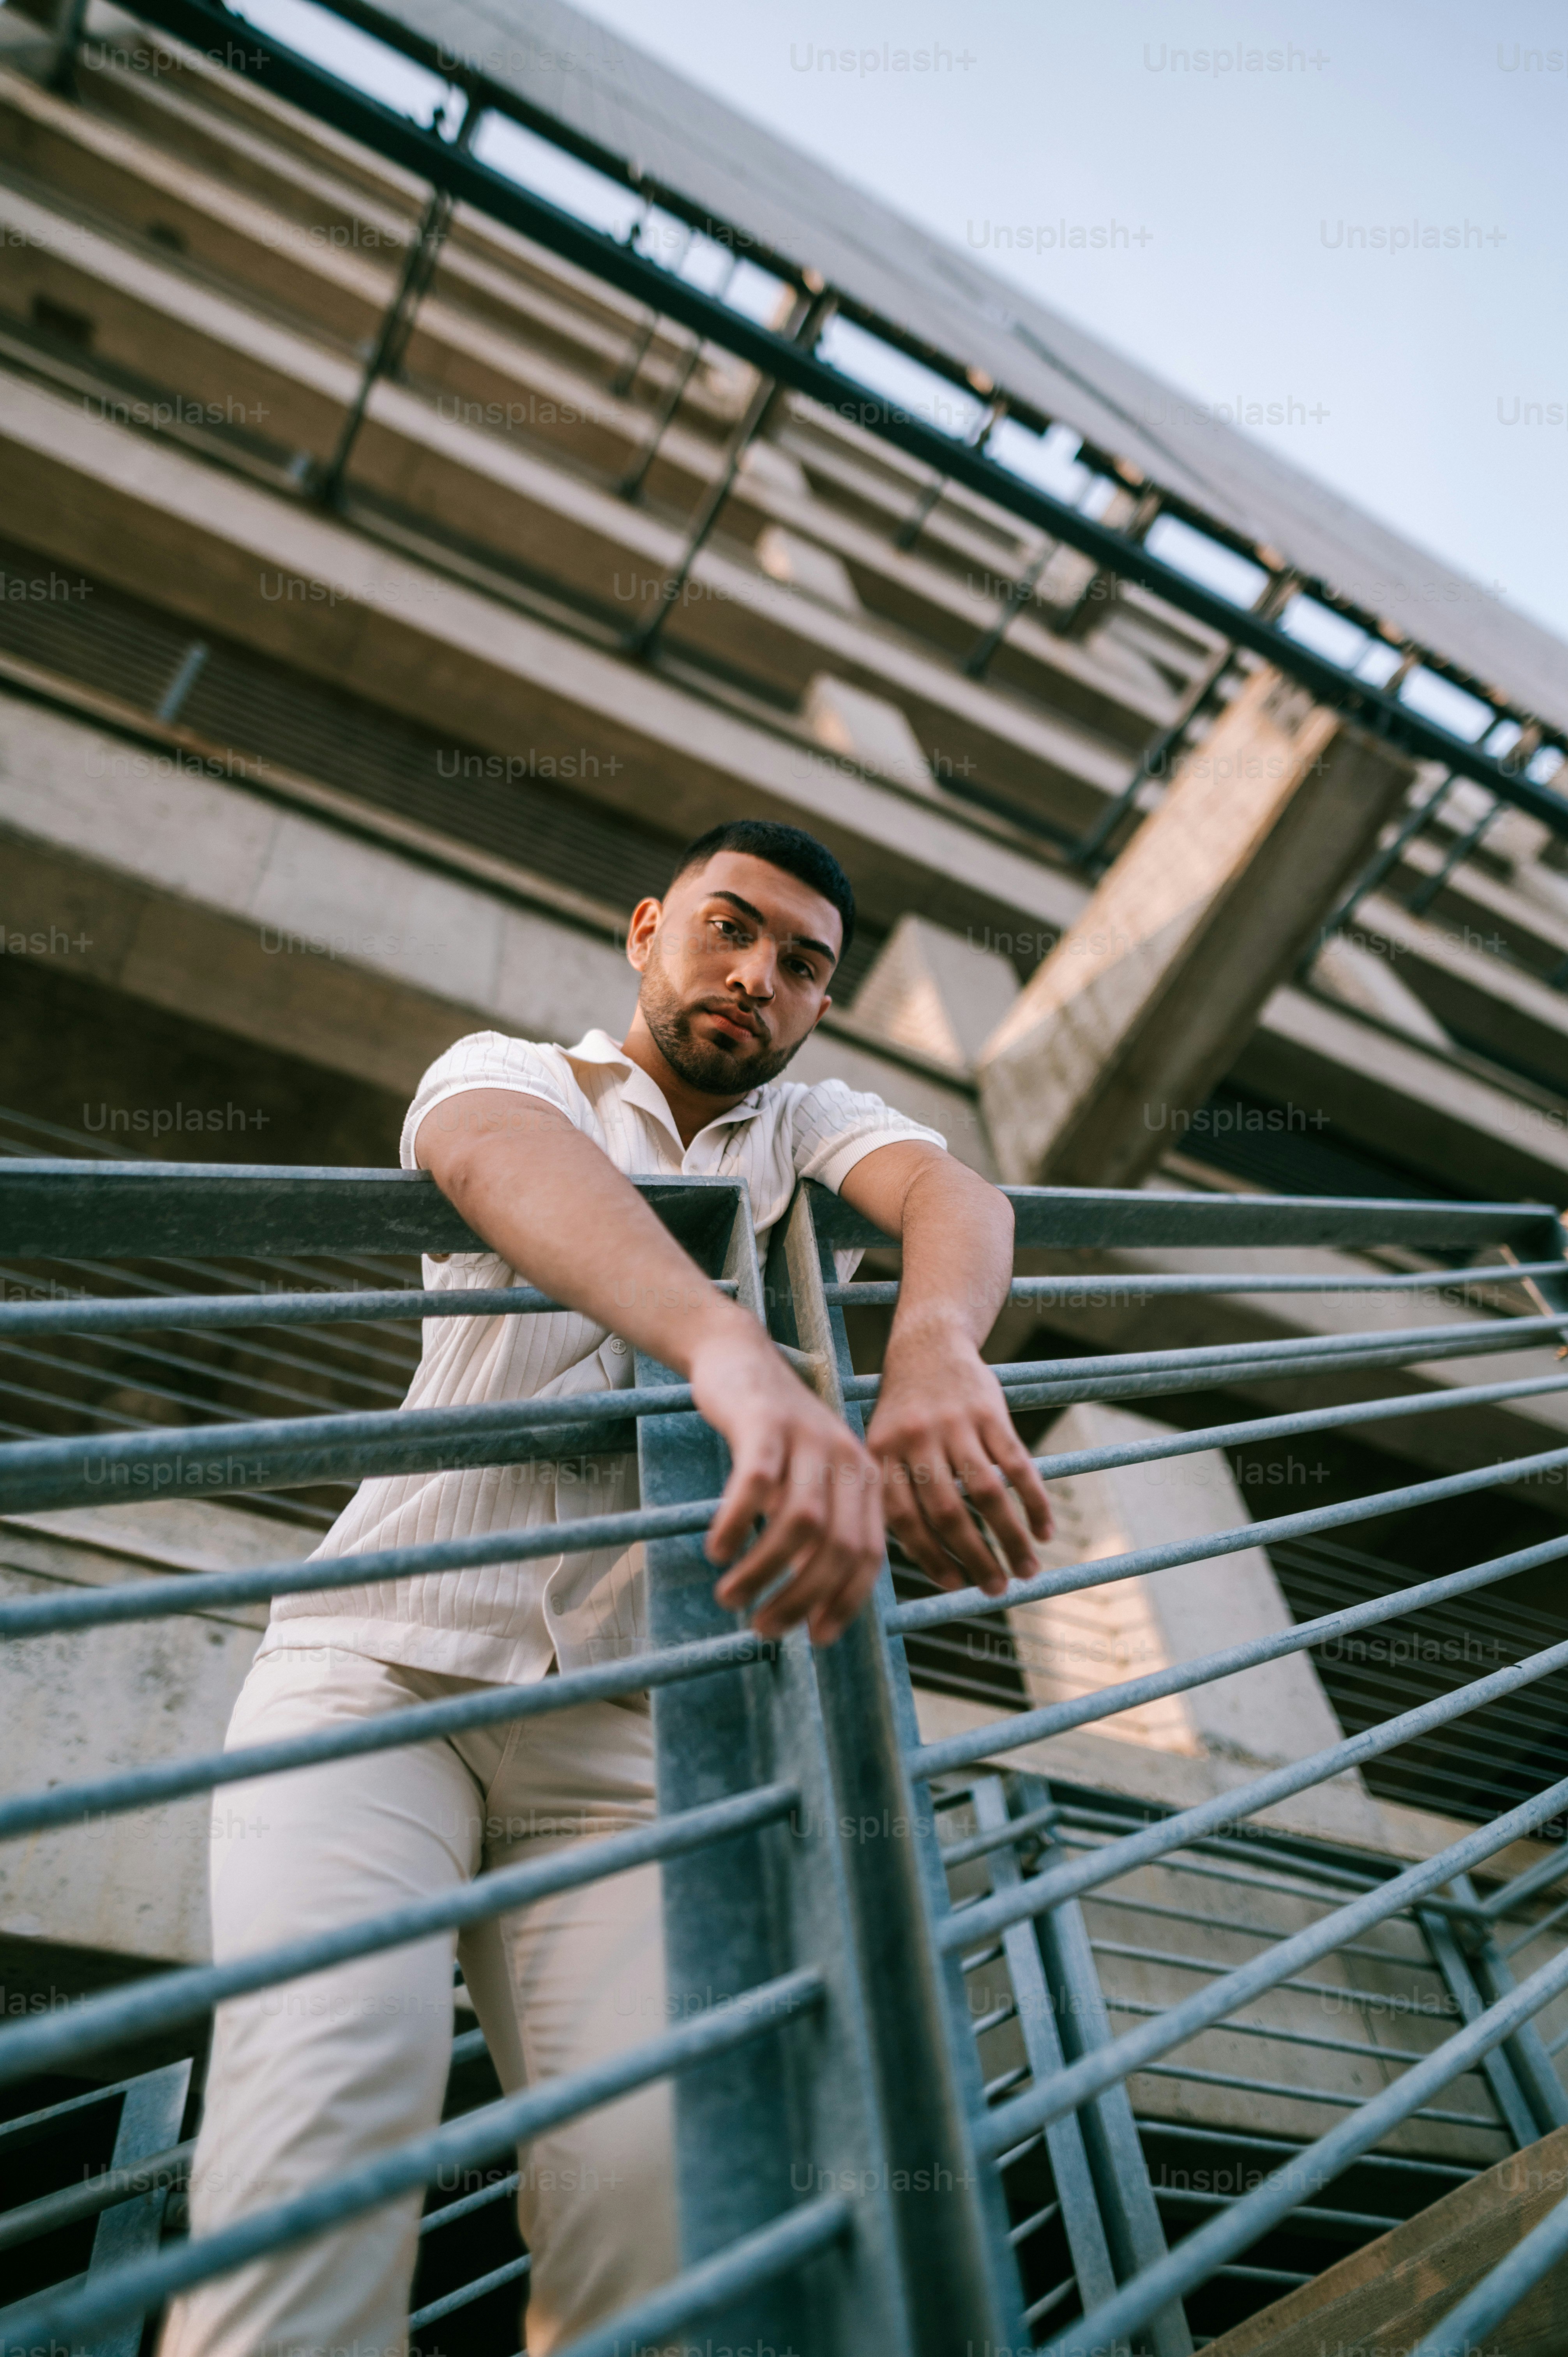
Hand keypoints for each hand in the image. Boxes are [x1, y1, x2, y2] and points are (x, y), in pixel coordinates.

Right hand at [690, 1325, 884, 1646]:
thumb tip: (810, 1603)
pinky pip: (757, 1485)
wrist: (740, 1358)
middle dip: (801, 1598)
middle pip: (837, 1547)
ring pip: (800, 1524)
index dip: (845, 1602)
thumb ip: (820, 1528)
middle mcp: (845, 1458)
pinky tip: (718, 1551)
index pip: (869, 1555)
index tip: (817, 1637)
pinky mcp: (766, 1424)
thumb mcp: (809, 1478)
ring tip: (731, 1597)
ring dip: (764, 1571)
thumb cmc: (773, 1433)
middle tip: (763, 1627)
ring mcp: (807, 1439)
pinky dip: (737, 1524)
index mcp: (864, 1478)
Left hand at [864, 1319, 1052, 1598]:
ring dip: (1011, 1538)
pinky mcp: (990, 1413)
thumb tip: (925, 1560)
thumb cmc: (902, 1412)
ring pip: (987, 1493)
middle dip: (976, 1558)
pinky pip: (1017, 1465)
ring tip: (1027, 1570)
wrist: (927, 1345)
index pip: (904, 1519)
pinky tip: (1045, 1530)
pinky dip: (1034, 1502)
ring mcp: (955, 1425)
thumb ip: (893, 1494)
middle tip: (997, 1590)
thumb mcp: (881, 1445)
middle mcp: (916, 1440)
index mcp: (882, 1454)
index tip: (954, 1585)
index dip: (930, 1557)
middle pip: (949, 1512)